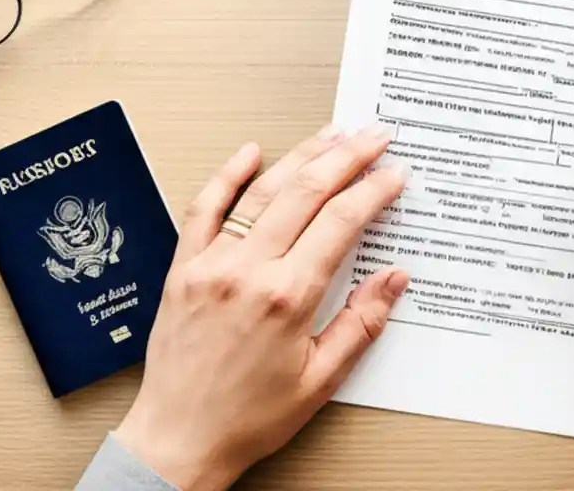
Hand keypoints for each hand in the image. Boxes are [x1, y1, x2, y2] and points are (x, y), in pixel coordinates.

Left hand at [115, 123, 408, 490]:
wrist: (179, 439)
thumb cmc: (248, 418)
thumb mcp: (321, 379)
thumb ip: (361, 323)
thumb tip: (394, 279)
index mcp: (287, 298)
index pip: (341, 222)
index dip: (373, 191)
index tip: (394, 174)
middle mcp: (247, 272)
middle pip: (306, 192)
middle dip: (347, 157)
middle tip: (373, 136)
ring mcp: (210, 265)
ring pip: (262, 191)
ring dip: (301, 155)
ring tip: (331, 133)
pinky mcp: (182, 268)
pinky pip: (205, 208)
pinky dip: (228, 176)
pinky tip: (250, 152)